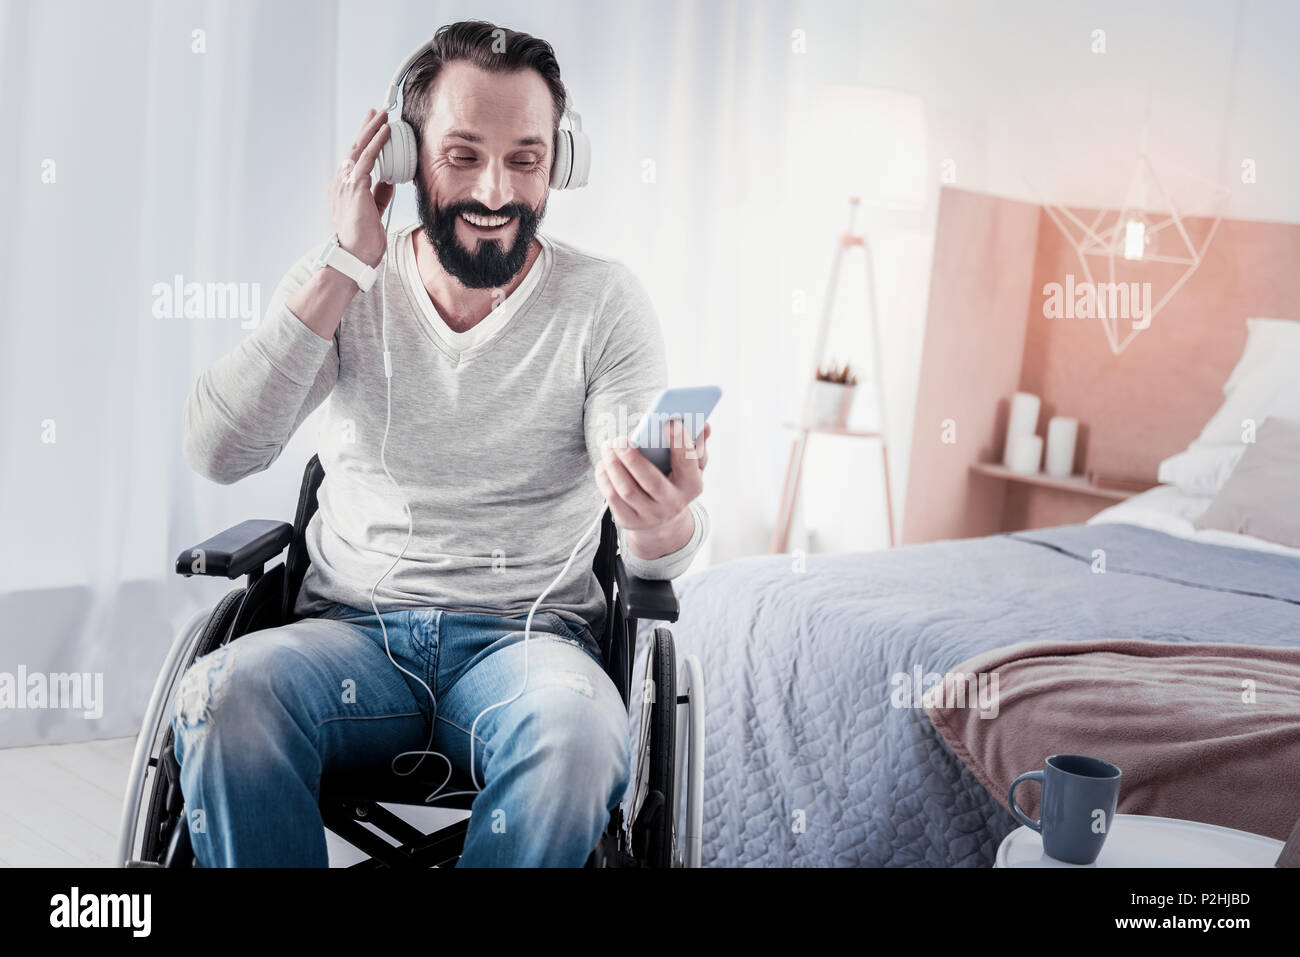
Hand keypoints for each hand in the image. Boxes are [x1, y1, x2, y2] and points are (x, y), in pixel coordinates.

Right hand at [330, 109, 394, 266]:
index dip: (365, 142)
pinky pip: (368, 158)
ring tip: (384, 115)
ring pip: (360, 149)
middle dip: (366, 129)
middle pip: (355, 148)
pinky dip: (377, 143)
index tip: (373, 128)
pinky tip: (385, 132)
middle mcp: (341, 182)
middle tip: (377, 112)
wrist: (354, 256)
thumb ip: (379, 195)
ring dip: (373, 130)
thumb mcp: (373, 212)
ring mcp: (345, 183)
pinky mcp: (355, 186)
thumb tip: (389, 181)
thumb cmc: (362, 240)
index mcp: (343, 188)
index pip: (355, 159)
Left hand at [595, 420, 710, 557]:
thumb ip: (695, 444)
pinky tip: (604, 463)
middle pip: (650, 480)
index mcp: (692, 485)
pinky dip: (605, 478)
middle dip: (632, 457)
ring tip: (608, 446)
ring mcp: (650, 515)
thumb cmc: (676, 483)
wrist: (664, 521)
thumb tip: (703, 425)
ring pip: (627, 490)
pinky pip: (612, 498)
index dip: (680, 441)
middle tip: (620, 439)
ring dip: (613, 465)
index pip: (687, 462)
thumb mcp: (690, 467)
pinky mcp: (630, 521)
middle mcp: (672, 503)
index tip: (669, 421)